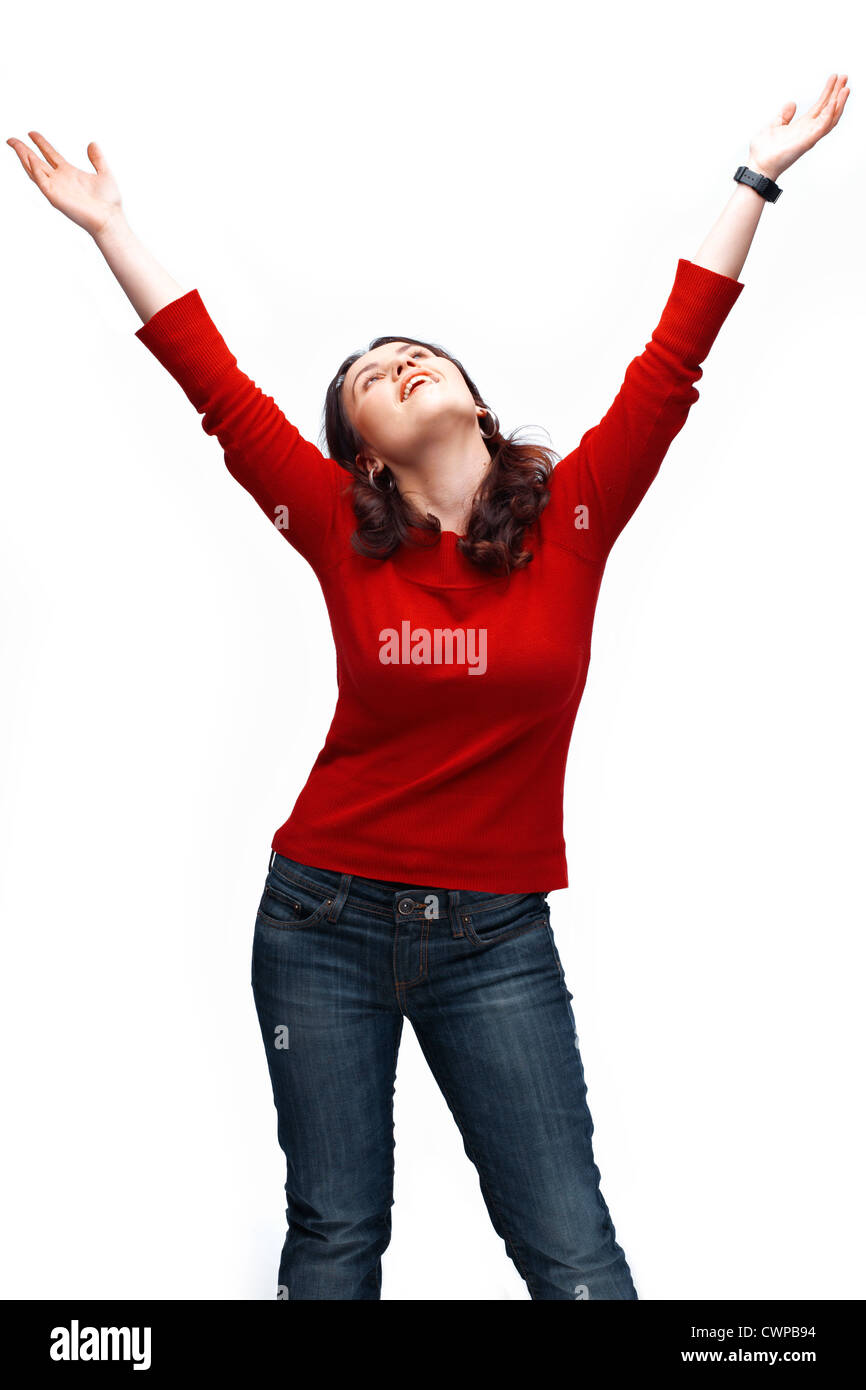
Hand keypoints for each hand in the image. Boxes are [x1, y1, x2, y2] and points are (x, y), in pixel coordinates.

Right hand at [6, 130, 123, 236]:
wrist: (110, 219)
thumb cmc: (109, 203)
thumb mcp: (104, 173)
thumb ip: (97, 159)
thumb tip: (92, 143)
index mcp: (69, 173)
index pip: (50, 154)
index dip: (41, 143)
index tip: (32, 133)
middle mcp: (59, 180)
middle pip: (36, 162)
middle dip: (23, 150)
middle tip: (11, 139)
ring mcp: (56, 189)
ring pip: (34, 170)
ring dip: (24, 158)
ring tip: (15, 145)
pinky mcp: (55, 198)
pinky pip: (42, 182)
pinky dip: (35, 170)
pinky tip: (30, 158)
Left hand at [748, 73, 849, 181]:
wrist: (757, 165)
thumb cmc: (764, 152)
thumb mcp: (775, 125)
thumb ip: (784, 115)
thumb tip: (792, 103)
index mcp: (802, 126)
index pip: (820, 106)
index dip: (828, 92)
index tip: (834, 78)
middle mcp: (808, 131)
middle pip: (828, 109)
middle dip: (837, 93)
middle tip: (844, 77)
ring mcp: (809, 137)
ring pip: (830, 118)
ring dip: (839, 103)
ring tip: (845, 88)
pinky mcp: (806, 142)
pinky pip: (821, 127)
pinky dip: (829, 115)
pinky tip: (833, 103)